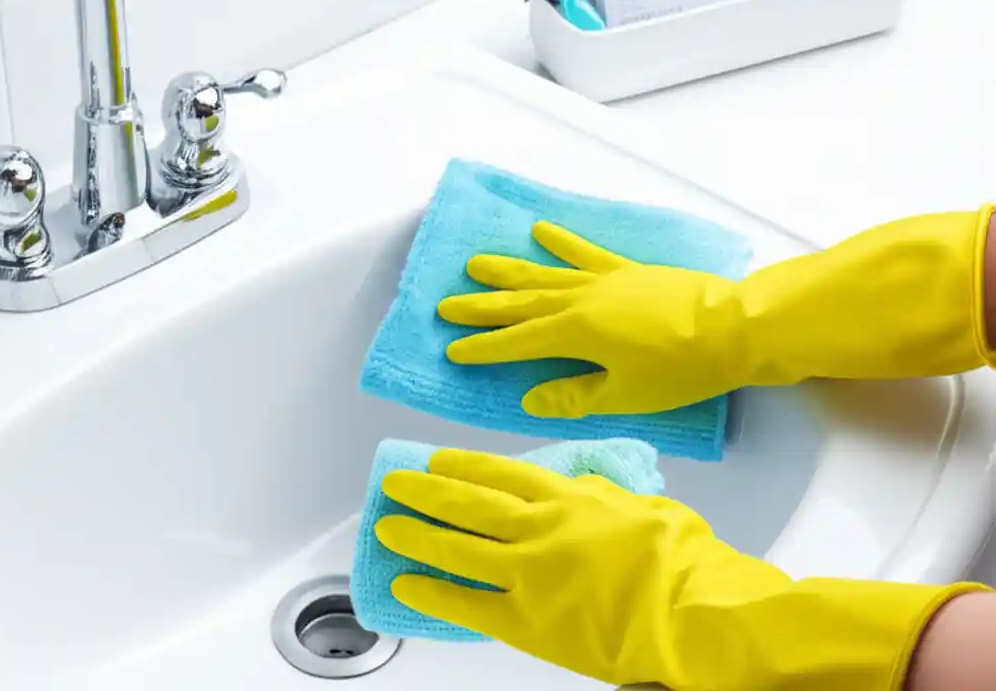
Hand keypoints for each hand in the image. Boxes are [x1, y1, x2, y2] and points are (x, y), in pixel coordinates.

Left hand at [376, 448, 986, 689]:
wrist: (693, 611)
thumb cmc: (682, 558)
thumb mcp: (642, 503)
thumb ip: (599, 493)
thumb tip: (578, 487)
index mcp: (568, 496)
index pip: (499, 472)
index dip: (461, 464)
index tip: (436, 458)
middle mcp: (538, 528)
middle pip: (466, 503)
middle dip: (425, 492)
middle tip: (395, 485)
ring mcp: (527, 574)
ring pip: (456, 548)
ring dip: (417, 535)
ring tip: (387, 527)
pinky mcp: (527, 621)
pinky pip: (467, 604)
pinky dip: (432, 593)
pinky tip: (405, 584)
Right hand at [440, 211, 992, 417]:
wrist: (735, 328)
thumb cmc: (681, 370)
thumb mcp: (625, 395)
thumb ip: (574, 396)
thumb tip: (530, 400)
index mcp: (575, 334)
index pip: (516, 343)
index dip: (483, 348)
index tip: (451, 349)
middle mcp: (580, 300)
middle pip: (520, 303)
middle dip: (481, 307)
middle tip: (445, 306)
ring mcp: (604, 280)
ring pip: (544, 274)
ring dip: (508, 271)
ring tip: (474, 265)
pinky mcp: (628, 271)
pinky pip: (587, 253)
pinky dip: (563, 242)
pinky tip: (541, 231)